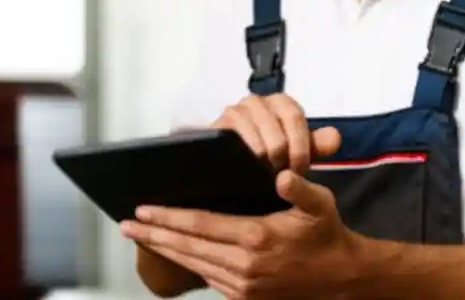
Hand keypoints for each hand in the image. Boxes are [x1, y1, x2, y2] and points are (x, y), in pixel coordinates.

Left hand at [122, 170, 362, 299]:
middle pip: (187, 247)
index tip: (142, 210)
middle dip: (153, 235)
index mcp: (257, 237)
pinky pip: (207, 277)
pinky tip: (172, 252)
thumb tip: (282, 176)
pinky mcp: (244, 297)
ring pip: (192, 264)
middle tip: (125, 225)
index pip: (200, 225)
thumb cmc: (325, 234)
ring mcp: (242, 285)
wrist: (340, 277)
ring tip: (140, 237)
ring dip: (164, 250)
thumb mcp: (320, 205)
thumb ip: (301, 189)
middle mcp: (244, 265)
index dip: (169, 218)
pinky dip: (186, 263)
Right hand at [212, 93, 339, 173]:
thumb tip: (334, 138)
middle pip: (280, 123)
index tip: (299, 168)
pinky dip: (249, 149)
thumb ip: (317, 145)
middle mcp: (258, 101)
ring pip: (261, 129)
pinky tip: (252, 164)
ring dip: (268, 154)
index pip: (295, 115)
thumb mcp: (298, 152)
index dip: (300, 145)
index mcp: (281, 103)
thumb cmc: (271, 157)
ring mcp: (237, 110)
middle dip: (286, 152)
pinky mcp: (219, 124)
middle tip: (284, 174)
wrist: (238, 170)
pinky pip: (238, 131)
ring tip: (268, 172)